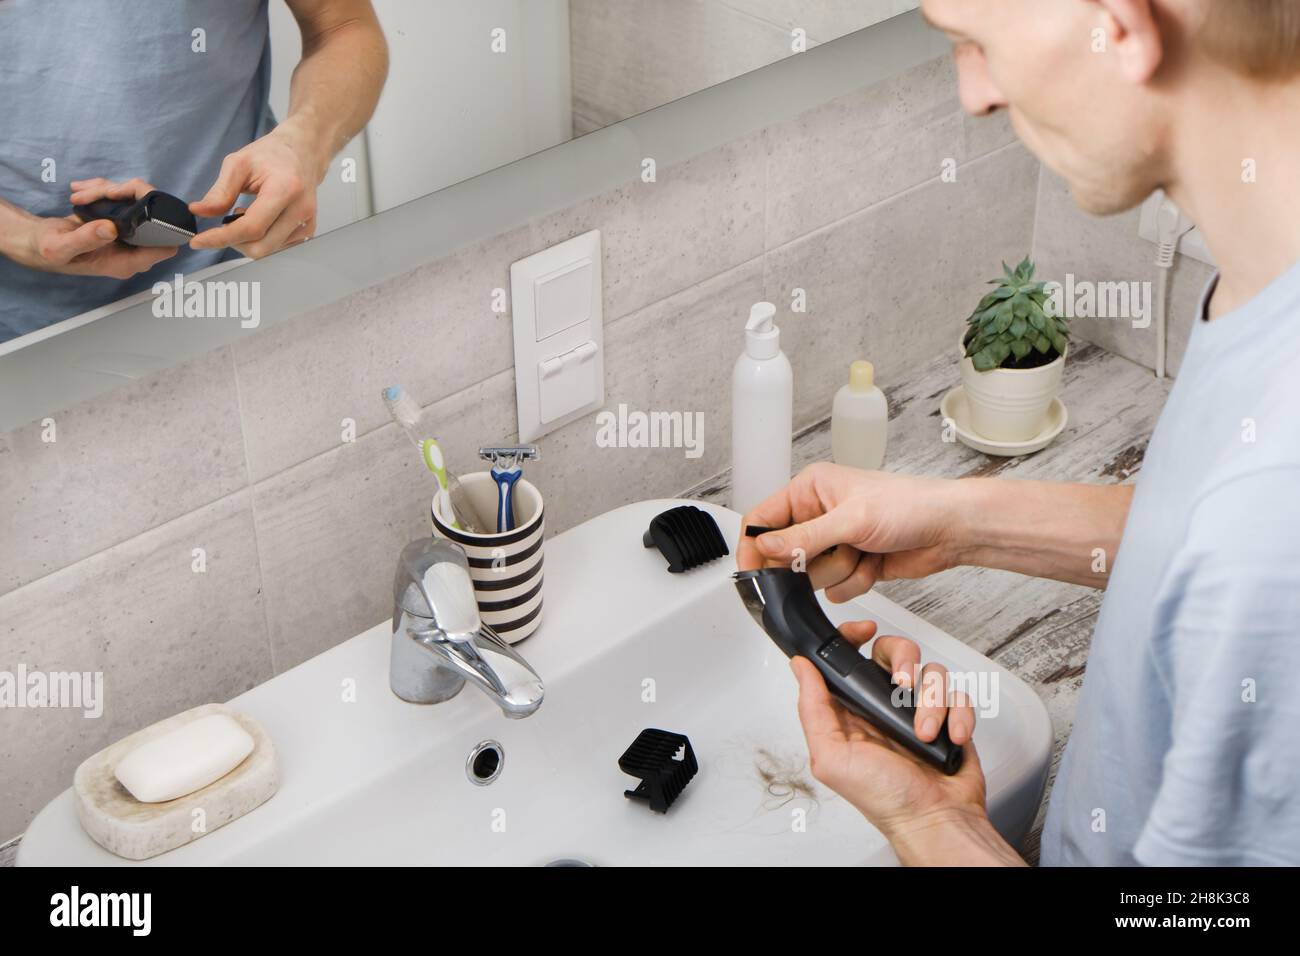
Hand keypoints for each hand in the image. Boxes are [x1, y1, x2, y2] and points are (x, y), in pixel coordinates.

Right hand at [8, 178, 175, 277]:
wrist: (38, 241)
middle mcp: (133, 249)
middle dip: (131, 198)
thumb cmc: (48, 250)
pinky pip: (123, 198)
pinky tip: (84, 191)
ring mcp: (128, 234)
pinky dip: (105, 190)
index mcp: (126, 263)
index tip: (135, 207)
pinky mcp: (119, 219)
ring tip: (83, 194)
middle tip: (101, 193)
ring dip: (111, 191)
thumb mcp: (60, 248)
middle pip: (154, 218)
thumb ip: (85, 240)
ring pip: (138, 203)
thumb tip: (111, 229)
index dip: (160, 225)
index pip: (165, 246)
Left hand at [188, 121, 324, 257]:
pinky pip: (277, 247)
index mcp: (285, 189)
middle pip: (260, 247)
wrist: (303, 152)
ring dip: (248, 239)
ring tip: (245, 214)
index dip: (221, 238)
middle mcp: (300, 209)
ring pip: (267, 250)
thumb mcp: (239, 164)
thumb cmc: (273, 155)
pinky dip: (260, 239)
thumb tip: (198, 211)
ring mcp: (307, 223)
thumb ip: (219, 191)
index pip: (251, 227)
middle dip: (234, 241)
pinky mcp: (308, 230)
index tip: (199, 241)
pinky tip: (259, 220)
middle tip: (224, 223)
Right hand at [736, 462, 968, 602]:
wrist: (952, 529)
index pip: (763, 519)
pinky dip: (855, 582)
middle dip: (811, 563)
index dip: (754, 547)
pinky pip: (835, 588)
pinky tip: (874, 565)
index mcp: (811, 490)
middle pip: (786, 555)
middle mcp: (819, 515)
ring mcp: (836, 542)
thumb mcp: (852, 518)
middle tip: (834, 553)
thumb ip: (804, 536)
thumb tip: (765, 546)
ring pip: (811, 576)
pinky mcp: (852, 565)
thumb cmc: (911, 505)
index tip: (753, 573)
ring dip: (838, 572)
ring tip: (863, 552)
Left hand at [792, 623, 987, 850]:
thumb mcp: (832, 757)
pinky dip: (958, 713)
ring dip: (932, 700)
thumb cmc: (885, 799)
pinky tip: (952, 736)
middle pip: (895, 652)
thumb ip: (813, 709)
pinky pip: (959, 693)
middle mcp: (884, 706)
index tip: (865, 632)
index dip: (855, 636)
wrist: (937, 820)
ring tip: (925, 732)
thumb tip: (800, 668)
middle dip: (903, 662)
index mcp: (852, 711)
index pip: (850, 657)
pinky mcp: (950, 717)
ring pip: (931, 672)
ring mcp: (919, 710)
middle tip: (903, 686)